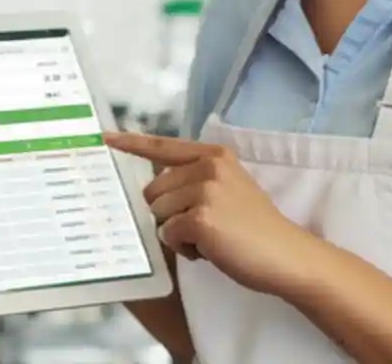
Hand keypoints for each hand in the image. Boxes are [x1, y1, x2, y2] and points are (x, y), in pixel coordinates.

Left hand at [105, 131, 313, 295]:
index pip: (163, 146)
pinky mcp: (201, 218)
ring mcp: (205, 190)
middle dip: (169, 214)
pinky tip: (211, 250)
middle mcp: (208, 166)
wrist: (286, 254)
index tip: (105, 137)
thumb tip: (153, 193)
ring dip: (178, 233)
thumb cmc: (254, 229)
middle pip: (153, 190)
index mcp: (214, 155)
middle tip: (204, 226)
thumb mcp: (227, 189)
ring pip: (159, 214)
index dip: (131, 143)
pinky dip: (185, 249)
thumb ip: (195, 180)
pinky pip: (169, 235)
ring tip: (211, 238)